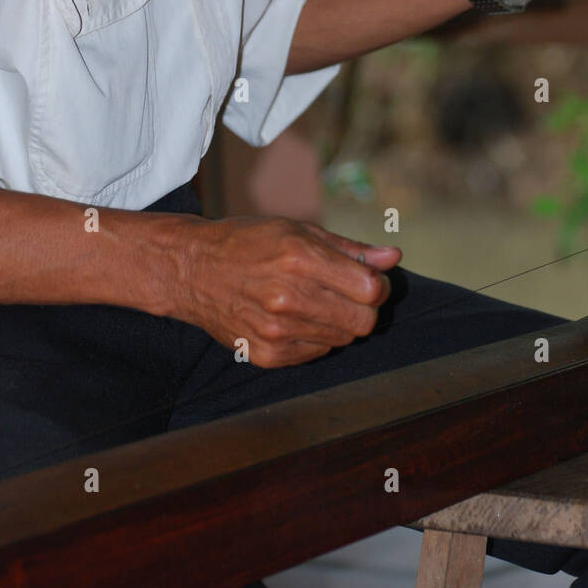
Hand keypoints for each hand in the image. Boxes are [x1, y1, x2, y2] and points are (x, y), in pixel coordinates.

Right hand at [173, 214, 400, 365]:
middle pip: (363, 321)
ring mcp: (276, 331)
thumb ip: (350, 249)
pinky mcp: (267, 355)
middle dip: (364, 307)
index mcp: (300, 258)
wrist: (193, 270)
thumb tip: (394, 257)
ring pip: (342, 339)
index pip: (370, 289)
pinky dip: (315, 337)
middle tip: (346, 293)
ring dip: (338, 322)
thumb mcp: (299, 231)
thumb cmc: (249, 243)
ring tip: (313, 301)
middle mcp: (288, 297)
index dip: (378, 285)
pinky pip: (317, 353)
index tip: (369, 279)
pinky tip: (295, 318)